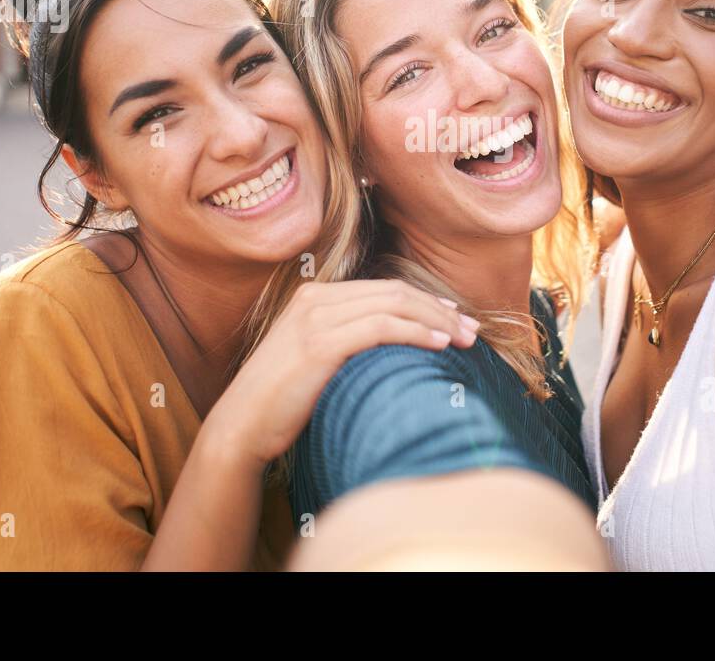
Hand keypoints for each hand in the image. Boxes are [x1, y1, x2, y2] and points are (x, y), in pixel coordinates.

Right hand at [202, 279, 479, 468]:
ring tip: (464, 339)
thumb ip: (346, 341)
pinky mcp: (320, 343)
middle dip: (439, 309)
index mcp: (315, 297)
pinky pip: (381, 327)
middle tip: (472, 330)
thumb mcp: (315, 359)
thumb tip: (395, 345)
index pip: (385, 289)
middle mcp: (316, 299)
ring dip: (436, 321)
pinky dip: (414, 332)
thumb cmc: (282, 401)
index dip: (426, 301)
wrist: (241, 425)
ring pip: (393, 305)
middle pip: (395, 292)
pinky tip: (437, 345)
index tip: (456, 317)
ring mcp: (316, 318)